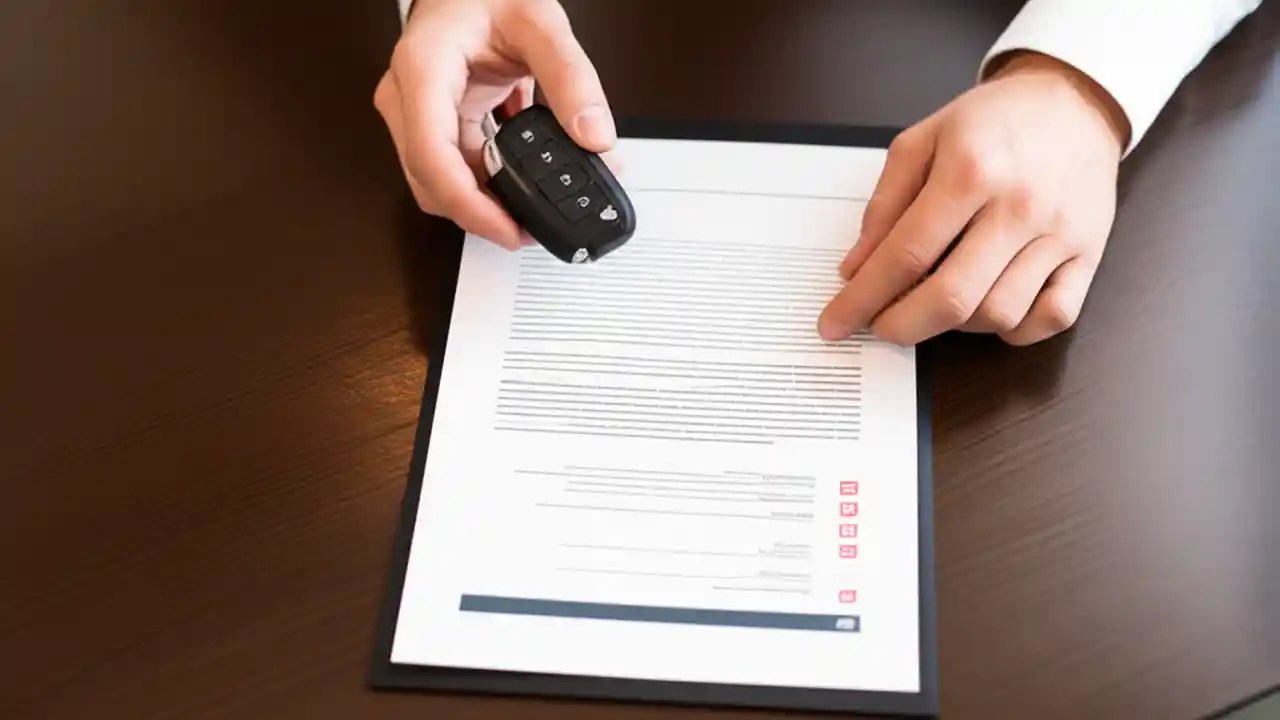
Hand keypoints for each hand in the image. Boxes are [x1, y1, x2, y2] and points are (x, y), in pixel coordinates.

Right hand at [373, 0, 614, 248]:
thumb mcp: (541, 23)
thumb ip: (573, 79)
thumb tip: (595, 136)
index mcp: (423, 72)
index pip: (432, 158)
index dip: (470, 207)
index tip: (509, 230)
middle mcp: (409, 99)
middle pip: (432, 183)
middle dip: (483, 214)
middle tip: (534, 229)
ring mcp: (417, 115)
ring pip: (443, 183)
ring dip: (488, 202)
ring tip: (539, 206)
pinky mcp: (435, 123)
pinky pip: (457, 169)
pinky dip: (491, 183)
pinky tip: (526, 180)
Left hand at [818, 51, 1129, 345]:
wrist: (1074, 99)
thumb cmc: (995, 121)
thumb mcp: (924, 140)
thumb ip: (884, 204)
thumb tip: (855, 268)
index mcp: (969, 172)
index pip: (904, 255)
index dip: (862, 299)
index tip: (835, 323)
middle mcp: (1018, 206)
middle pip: (950, 298)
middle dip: (900, 326)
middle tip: (879, 325)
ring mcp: (1059, 234)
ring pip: (999, 314)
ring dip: (955, 326)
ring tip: (936, 303)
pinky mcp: (1090, 253)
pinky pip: (1053, 318)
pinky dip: (1016, 330)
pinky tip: (990, 311)